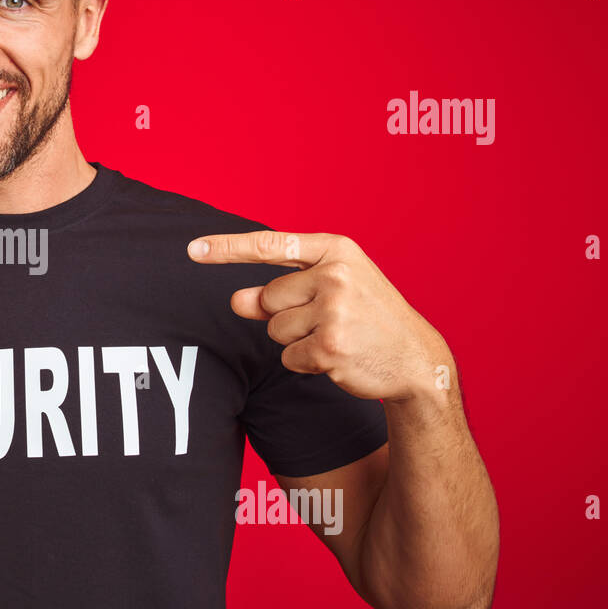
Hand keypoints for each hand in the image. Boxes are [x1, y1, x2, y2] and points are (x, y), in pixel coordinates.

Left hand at [186, 231, 446, 401]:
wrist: (415, 357)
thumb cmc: (366, 318)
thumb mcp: (328, 293)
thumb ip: (279, 293)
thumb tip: (236, 300)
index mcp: (336, 250)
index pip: (270, 245)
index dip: (227, 249)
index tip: (192, 249)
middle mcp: (335, 274)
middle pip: (268, 299)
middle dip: (286, 316)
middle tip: (329, 321)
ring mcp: (334, 310)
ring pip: (275, 330)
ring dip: (296, 341)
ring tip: (336, 337)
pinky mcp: (330, 345)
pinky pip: (287, 357)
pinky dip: (305, 363)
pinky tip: (337, 357)